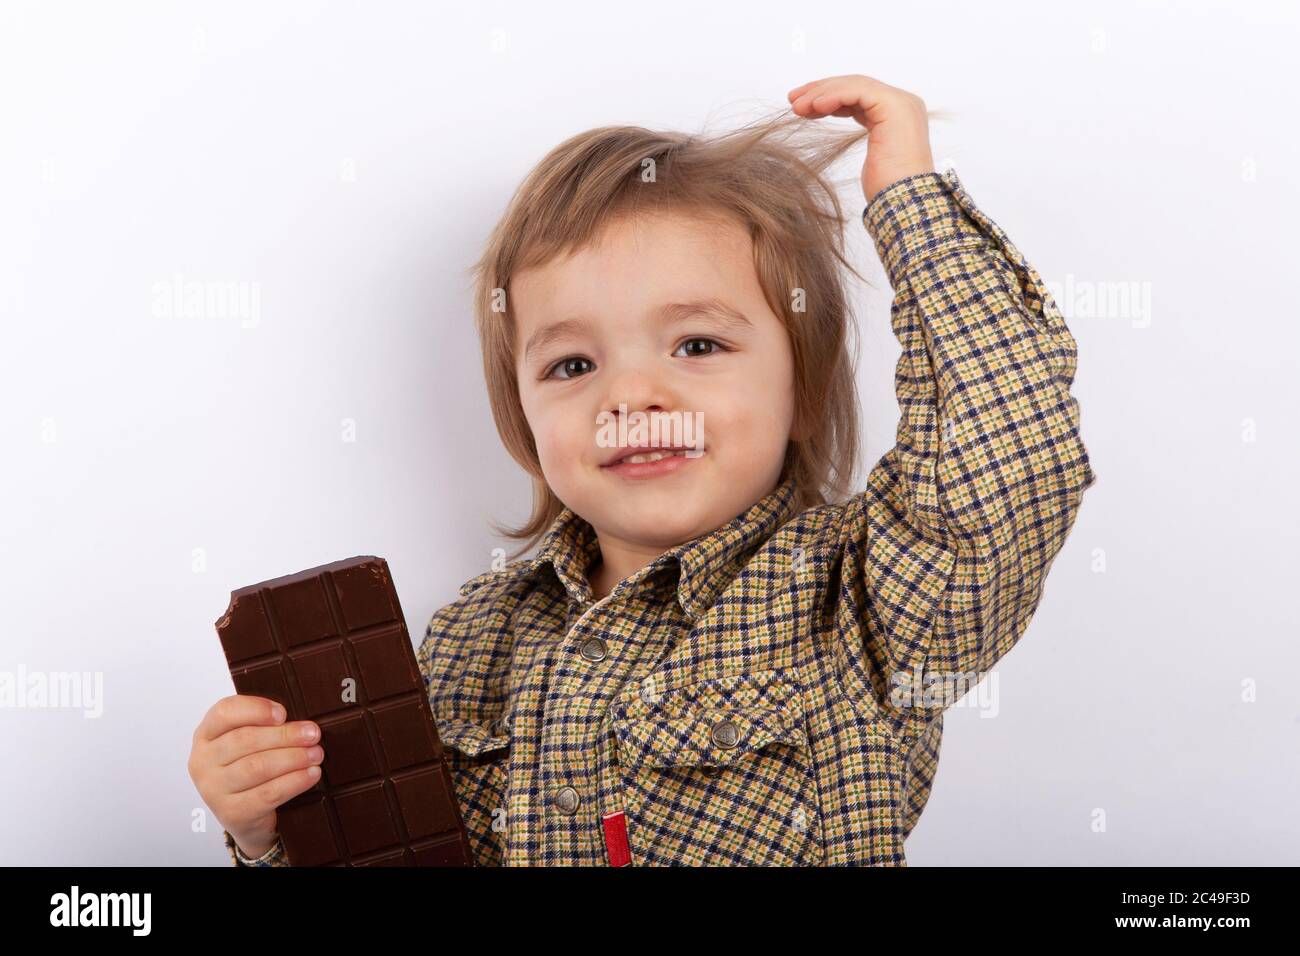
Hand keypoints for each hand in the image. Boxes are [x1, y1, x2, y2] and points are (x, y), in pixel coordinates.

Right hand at [188, 694, 324, 858]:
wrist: (244, 814)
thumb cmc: (249, 766)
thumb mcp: (247, 742)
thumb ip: (264, 725)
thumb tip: (301, 723)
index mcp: (206, 734)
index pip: (224, 712)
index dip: (256, 709)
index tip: (283, 713)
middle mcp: (203, 761)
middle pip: (245, 740)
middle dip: (286, 735)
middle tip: (313, 734)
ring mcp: (213, 790)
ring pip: (257, 767)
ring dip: (293, 758)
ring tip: (316, 754)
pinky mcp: (232, 813)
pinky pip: (268, 794)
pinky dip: (294, 781)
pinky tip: (311, 774)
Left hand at [787, 74, 935, 203]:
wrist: (904, 204)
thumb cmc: (887, 191)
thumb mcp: (871, 157)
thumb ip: (866, 134)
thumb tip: (848, 131)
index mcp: (898, 115)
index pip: (858, 95)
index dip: (828, 97)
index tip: (801, 107)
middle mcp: (903, 104)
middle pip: (855, 87)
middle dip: (821, 91)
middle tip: (793, 101)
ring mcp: (901, 103)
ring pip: (854, 85)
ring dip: (822, 94)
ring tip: (797, 107)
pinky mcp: (894, 107)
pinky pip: (857, 91)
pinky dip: (834, 95)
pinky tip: (815, 107)